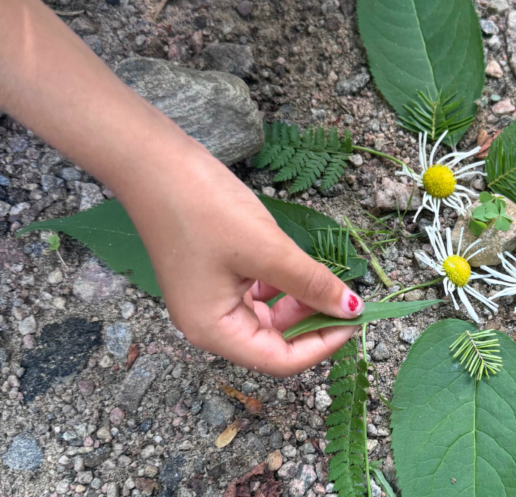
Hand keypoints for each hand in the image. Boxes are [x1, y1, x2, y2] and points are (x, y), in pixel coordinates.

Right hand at [1, 0, 362, 376]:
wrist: (152, 162)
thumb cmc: (205, 209)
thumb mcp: (268, 250)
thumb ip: (311, 283)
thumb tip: (351, 309)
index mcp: (214, 330)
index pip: (279, 361)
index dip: (322, 345)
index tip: (355, 320)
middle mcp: (208, 324)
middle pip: (273, 342)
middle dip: (311, 322)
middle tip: (344, 295)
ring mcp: (207, 300)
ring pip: (267, 317)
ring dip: (298, 302)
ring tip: (321, 276)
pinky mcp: (211, 276)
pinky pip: (254, 294)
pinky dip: (280, 285)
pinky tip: (294, 265)